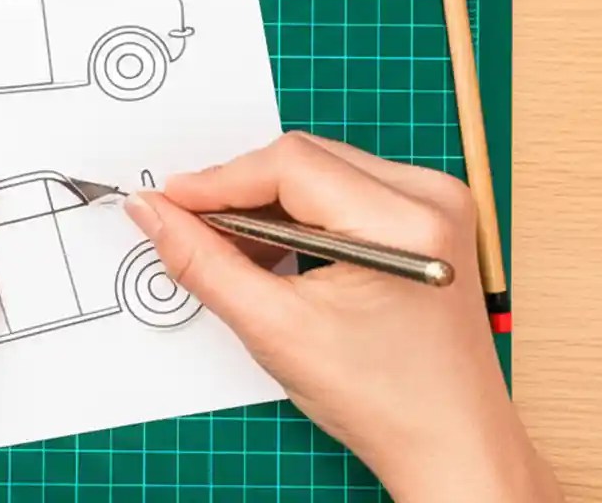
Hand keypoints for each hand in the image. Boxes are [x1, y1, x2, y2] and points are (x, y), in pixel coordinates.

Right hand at [124, 132, 561, 502]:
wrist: (449, 443)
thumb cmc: (383, 399)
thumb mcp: (274, 328)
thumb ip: (202, 261)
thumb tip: (152, 212)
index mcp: (405, 221)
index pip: (289, 165)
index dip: (218, 181)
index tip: (168, 201)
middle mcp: (430, 196)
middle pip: (305, 159)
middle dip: (240, 190)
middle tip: (189, 225)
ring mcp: (436, 203)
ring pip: (321, 170)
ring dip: (267, 202)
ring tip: (232, 249)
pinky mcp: (429, 217)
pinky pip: (345, 189)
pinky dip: (299, 214)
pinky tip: (273, 250)